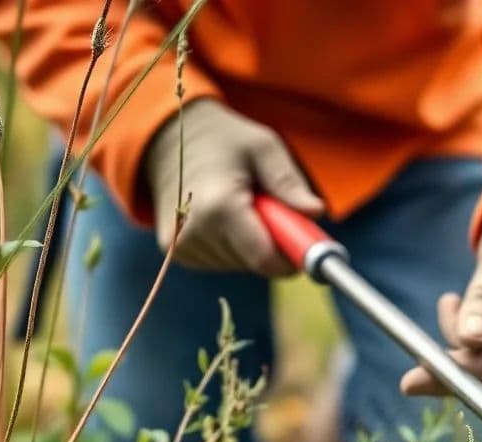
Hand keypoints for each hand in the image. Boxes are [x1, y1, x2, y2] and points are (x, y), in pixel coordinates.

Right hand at [144, 98, 323, 276]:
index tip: (302, 246)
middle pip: (254, 264)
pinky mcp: (175, 250)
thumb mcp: (262, 146)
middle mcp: (194, 231)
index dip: (290, 260)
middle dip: (271, 245)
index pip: (265, 259)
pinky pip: (220, 262)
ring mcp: (180, 244)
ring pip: (239, 264)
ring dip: (249, 244)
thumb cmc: (223, 139)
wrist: (165, 137)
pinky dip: (230, 245)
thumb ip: (289, 182)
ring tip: (239, 206)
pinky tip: (220, 217)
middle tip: (268, 210)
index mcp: (219, 205)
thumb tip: (316, 212)